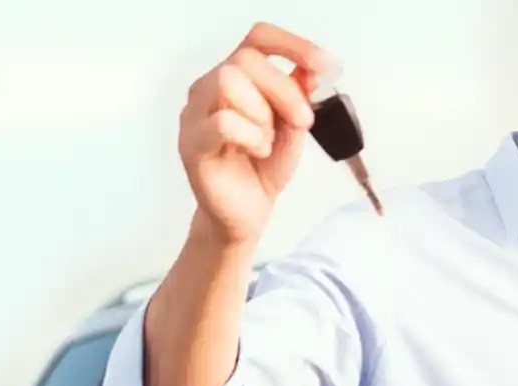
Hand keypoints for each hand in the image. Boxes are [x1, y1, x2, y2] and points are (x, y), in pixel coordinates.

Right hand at [178, 22, 332, 245]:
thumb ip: (299, 97)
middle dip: (284, 90)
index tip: (324, 66)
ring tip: (268, 140)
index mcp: (236, 78)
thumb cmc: (263, 168)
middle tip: (303, 121)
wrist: (246, 214)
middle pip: (246, 60)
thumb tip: (312, 71)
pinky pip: (222, 121)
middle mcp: (209, 88)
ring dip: (262, 113)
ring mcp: (196, 114)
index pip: (258, 38)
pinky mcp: (192, 143)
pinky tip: (259, 150)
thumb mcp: (293, 127)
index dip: (293, 45)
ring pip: (228, 81)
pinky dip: (251, 135)